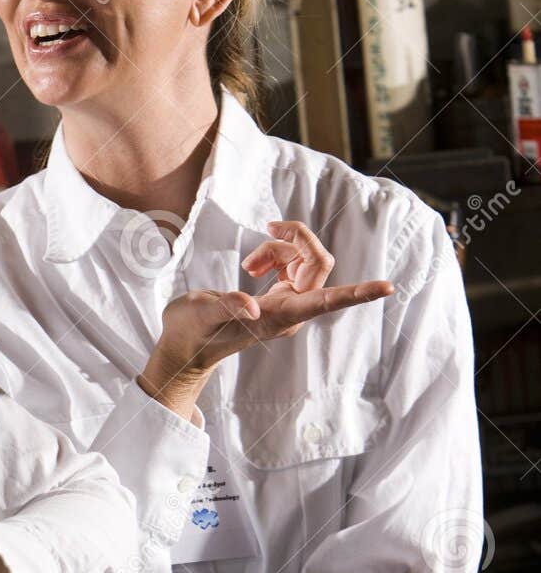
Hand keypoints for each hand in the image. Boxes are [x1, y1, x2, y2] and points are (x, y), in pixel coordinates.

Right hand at [140, 219, 392, 415]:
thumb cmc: (190, 331)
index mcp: (279, 317)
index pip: (327, 302)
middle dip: (296, 240)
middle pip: (317, 263)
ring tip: (248, 263)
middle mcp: (292, 311)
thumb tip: (253, 308)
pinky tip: (253, 266)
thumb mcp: (201, 313)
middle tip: (269, 226)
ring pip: (304, 259)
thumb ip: (227, 306)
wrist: (185, 347)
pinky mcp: (280, 298)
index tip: (387, 287)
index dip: (358, 293)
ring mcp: (288, 304)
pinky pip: (293, 263)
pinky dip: (275, 255)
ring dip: (279, 248)